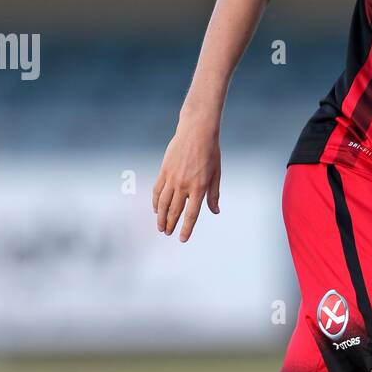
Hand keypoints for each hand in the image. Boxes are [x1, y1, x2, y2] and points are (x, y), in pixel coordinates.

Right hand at [152, 115, 221, 240]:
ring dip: (160, 217)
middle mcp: (184, 185)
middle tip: (167, 233)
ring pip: (162, 203)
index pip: (191, 214)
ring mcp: (172, 178)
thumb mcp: (216, 174)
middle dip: (170, 224)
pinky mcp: (164, 170)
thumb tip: (215, 211)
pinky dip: (155, 201)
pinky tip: (155, 208)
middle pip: (174, 211)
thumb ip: (214, 195)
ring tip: (159, 226)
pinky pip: (157, 190)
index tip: (182, 239)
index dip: (186, 229)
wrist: (196, 132)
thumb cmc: (210, 153)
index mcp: (199, 188)